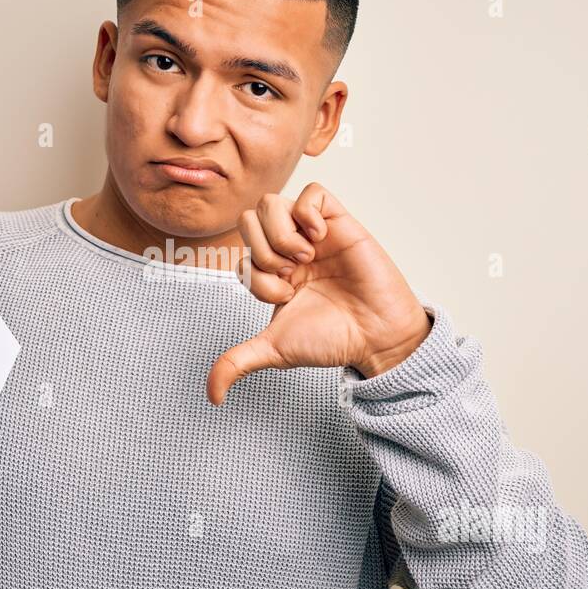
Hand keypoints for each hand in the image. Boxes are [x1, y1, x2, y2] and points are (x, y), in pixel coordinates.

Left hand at [207, 182, 430, 404]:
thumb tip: (211, 396)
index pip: (240, 254)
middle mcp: (289, 249)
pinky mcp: (340, 221)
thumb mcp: (274, 350)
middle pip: (248, 218)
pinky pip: (312, 192)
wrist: (375, 336)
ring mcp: (313, 233)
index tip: (284, 296)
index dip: (255, 275)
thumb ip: (237, 363)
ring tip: (307, 257)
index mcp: (273, 272)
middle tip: (292, 273)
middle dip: (263, 249)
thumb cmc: (332, 340)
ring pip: (272, 202)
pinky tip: (321, 239)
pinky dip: (308, 214)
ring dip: (282, 233)